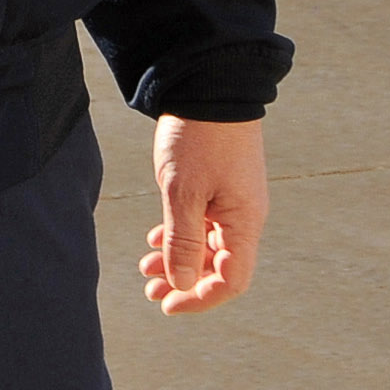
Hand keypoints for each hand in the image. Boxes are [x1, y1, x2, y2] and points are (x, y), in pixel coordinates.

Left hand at [139, 115, 266, 315]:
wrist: (208, 85)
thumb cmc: (199, 137)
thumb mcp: (183, 192)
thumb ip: (183, 240)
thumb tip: (183, 283)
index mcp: (244, 222)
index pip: (232, 281)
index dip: (200, 299)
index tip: (168, 303)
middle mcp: (244, 217)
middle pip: (219, 268)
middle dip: (185, 283)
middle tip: (150, 290)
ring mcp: (232, 201)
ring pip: (208, 246)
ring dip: (179, 260)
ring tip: (146, 267)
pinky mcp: (219, 186)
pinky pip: (203, 224)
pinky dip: (180, 236)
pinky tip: (155, 239)